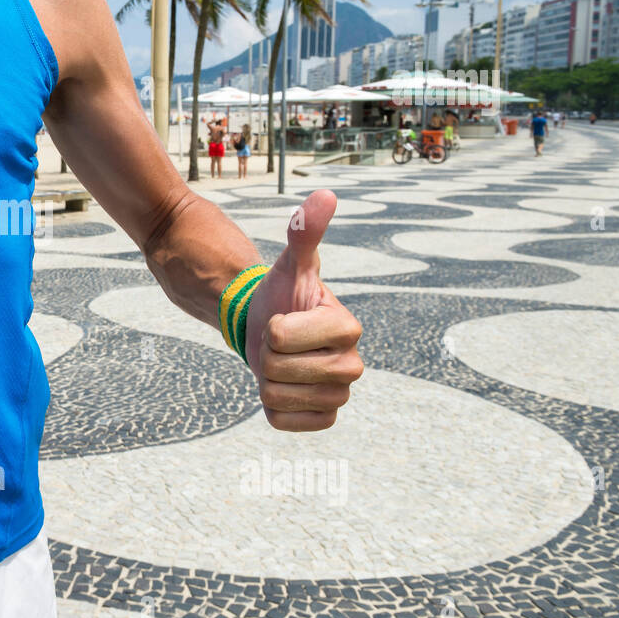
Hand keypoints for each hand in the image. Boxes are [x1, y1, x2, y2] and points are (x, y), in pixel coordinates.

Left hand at [244, 190, 363, 430]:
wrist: (272, 330)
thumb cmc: (282, 295)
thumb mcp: (288, 263)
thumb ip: (305, 231)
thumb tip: (324, 195)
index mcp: (347, 328)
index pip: (282, 337)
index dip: (270, 328)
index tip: (282, 318)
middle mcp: (353, 366)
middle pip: (279, 370)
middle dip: (265, 355)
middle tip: (277, 343)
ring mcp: (340, 395)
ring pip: (277, 398)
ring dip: (265, 380)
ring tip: (279, 363)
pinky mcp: (324, 420)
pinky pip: (283, 423)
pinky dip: (273, 408)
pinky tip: (282, 389)